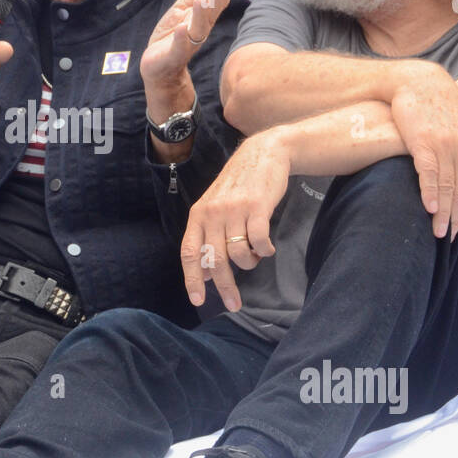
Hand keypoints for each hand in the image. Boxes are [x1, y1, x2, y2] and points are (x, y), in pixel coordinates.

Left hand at [140, 0, 231, 92]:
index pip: (215, 5)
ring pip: (197, 30)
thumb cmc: (172, 36)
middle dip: (215, 1)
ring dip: (200, 15)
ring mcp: (187, 45)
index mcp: (201, 20)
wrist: (159, 68)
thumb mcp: (183, 9)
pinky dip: (181, 38)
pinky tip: (182, 28)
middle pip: (210, 16)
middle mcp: (198, 33)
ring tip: (202, 0)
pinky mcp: (173, 57)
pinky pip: (179, 48)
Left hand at [180, 129, 288, 311]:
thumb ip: (207, 237)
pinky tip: (267, 248)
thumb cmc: (238, 186)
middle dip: (224, 286)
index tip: (198, 300)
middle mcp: (213, 213)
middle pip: (215, 260)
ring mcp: (235, 209)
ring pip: (239, 254)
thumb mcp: (214, 207)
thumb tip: (203, 273)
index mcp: (198, 215)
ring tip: (255, 256)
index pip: (190, 252)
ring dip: (250, 263)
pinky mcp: (257, 207)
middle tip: (234, 304)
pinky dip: (265, 251)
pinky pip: (260, 241)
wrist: (262, 154)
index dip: (192, 279)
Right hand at [390, 62, 457, 238]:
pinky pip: (430, 173)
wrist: (418, 81)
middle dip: (457, 217)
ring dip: (444, 212)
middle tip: (449, 239)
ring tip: (438, 232)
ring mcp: (446, 144)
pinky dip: (430, 192)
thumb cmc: (440, 108)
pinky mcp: (424, 141)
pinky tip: (429, 208)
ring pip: (448, 185)